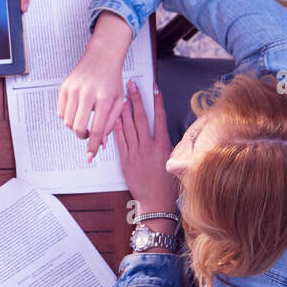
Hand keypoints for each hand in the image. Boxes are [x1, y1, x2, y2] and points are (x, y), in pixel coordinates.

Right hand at [58, 49, 126, 162]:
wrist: (102, 57)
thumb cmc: (112, 80)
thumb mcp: (118, 101)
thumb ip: (111, 123)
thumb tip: (100, 143)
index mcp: (104, 98)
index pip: (96, 129)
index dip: (93, 145)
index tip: (90, 156)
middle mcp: (87, 94)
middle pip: (78, 127)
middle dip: (82, 136)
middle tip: (87, 133)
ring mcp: (73, 90)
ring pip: (67, 121)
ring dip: (74, 126)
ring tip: (83, 118)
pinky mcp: (64, 87)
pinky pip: (60, 112)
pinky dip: (66, 117)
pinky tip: (75, 111)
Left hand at [113, 80, 177, 212]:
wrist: (155, 202)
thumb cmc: (168, 185)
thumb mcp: (175, 161)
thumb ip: (170, 145)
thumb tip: (166, 131)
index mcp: (163, 145)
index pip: (159, 117)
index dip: (157, 101)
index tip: (154, 87)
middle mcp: (148, 146)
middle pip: (141, 117)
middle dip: (136, 99)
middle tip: (131, 84)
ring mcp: (135, 153)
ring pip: (128, 126)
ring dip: (123, 109)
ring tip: (120, 94)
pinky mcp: (125, 160)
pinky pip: (119, 140)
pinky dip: (115, 127)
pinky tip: (112, 116)